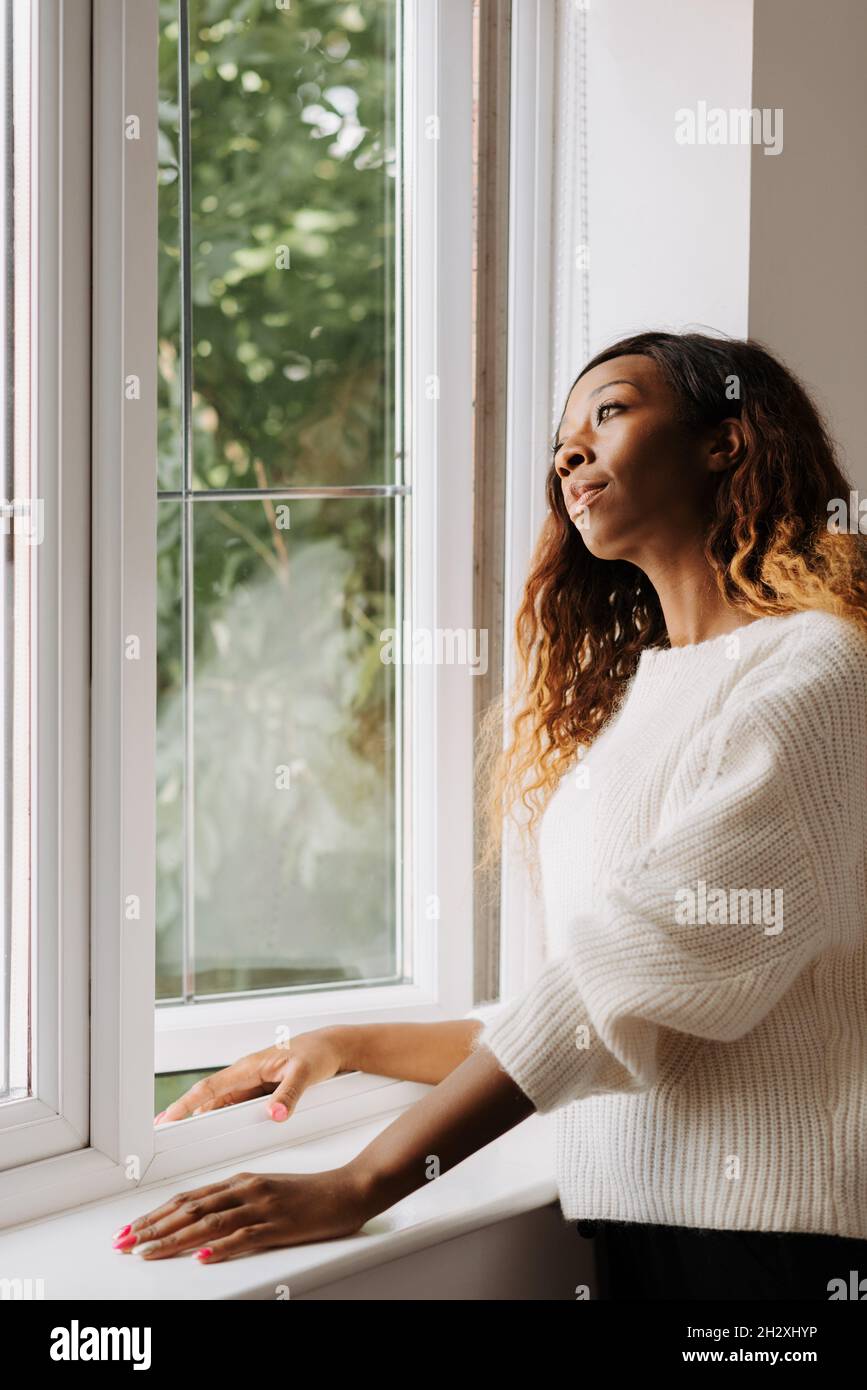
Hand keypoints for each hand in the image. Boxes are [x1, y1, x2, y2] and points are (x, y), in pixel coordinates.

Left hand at [112, 1167, 369, 1262]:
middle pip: (191, 1208)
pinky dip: (221, 1248)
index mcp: (241, 1181)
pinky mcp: (280, 1225)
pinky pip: (246, 1237)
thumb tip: (202, 1221)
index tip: (131, 1229)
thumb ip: (236, 1201)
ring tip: (148, 1251)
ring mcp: (263, 1207)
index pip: (189, 1198)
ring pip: (210, 1223)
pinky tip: (203, 1257)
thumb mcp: (266, 1190)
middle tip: (125, 1243)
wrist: (349, 1188)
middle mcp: (246, 1190)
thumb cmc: (309, 1193)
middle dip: (154, 1227)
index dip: (157, 1213)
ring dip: (175, 1239)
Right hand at [154, 1029, 344, 1125]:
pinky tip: (214, 1132)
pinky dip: (222, 1119)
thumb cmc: (317, 1054)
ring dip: (201, 1118)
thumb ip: (289, 1095)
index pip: (210, 1088)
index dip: (186, 1105)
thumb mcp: (305, 1074)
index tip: (166, 1119)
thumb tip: (275, 1115)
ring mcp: (252, 1084)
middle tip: (161, 1133)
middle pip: (209, 1099)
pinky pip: (236, 1108)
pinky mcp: (261, 1091)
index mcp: (249, 1068)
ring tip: (179, 1138)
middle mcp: (246, 1076)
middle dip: (185, 1113)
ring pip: (220, 1104)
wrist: (332, 1048)